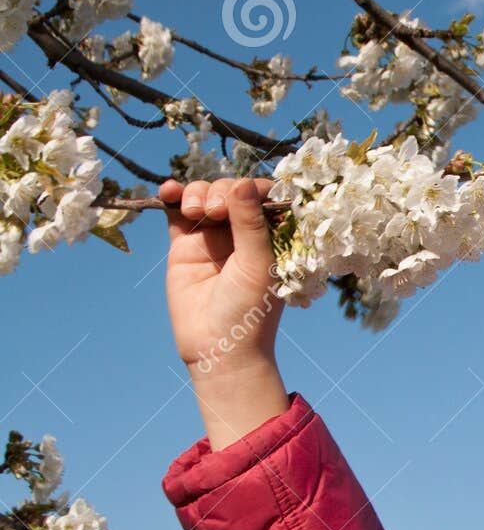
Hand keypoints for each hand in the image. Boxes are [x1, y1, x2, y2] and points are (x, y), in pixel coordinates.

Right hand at [158, 176, 284, 374]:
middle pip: (230, 190)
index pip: (263, 198)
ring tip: (196, 211)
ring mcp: (212, 237)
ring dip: (198, 192)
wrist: (218, 347)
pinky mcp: (184, 245)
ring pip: (204, 195)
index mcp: (269, 238)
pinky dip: (173, 195)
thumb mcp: (257, 264)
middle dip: (221, 190)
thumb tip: (244, 183)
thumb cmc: (249, 311)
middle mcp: (241, 234)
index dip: (252, 187)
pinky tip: (169, 191)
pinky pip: (176, 210)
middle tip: (215, 211)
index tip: (243, 192)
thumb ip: (251, 223)